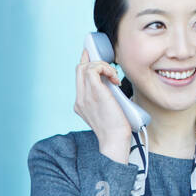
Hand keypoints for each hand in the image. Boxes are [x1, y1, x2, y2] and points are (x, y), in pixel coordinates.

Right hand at [75, 47, 131, 162]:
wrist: (115, 140)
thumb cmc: (116, 128)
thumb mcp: (106, 110)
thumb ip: (104, 98)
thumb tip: (112, 84)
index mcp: (81, 103)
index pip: (78, 77)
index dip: (85, 63)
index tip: (93, 56)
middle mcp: (80, 99)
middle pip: (79, 69)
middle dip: (93, 60)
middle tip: (109, 65)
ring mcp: (85, 96)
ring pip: (85, 67)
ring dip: (102, 66)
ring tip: (114, 77)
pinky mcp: (94, 93)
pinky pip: (93, 70)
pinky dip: (105, 69)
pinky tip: (115, 78)